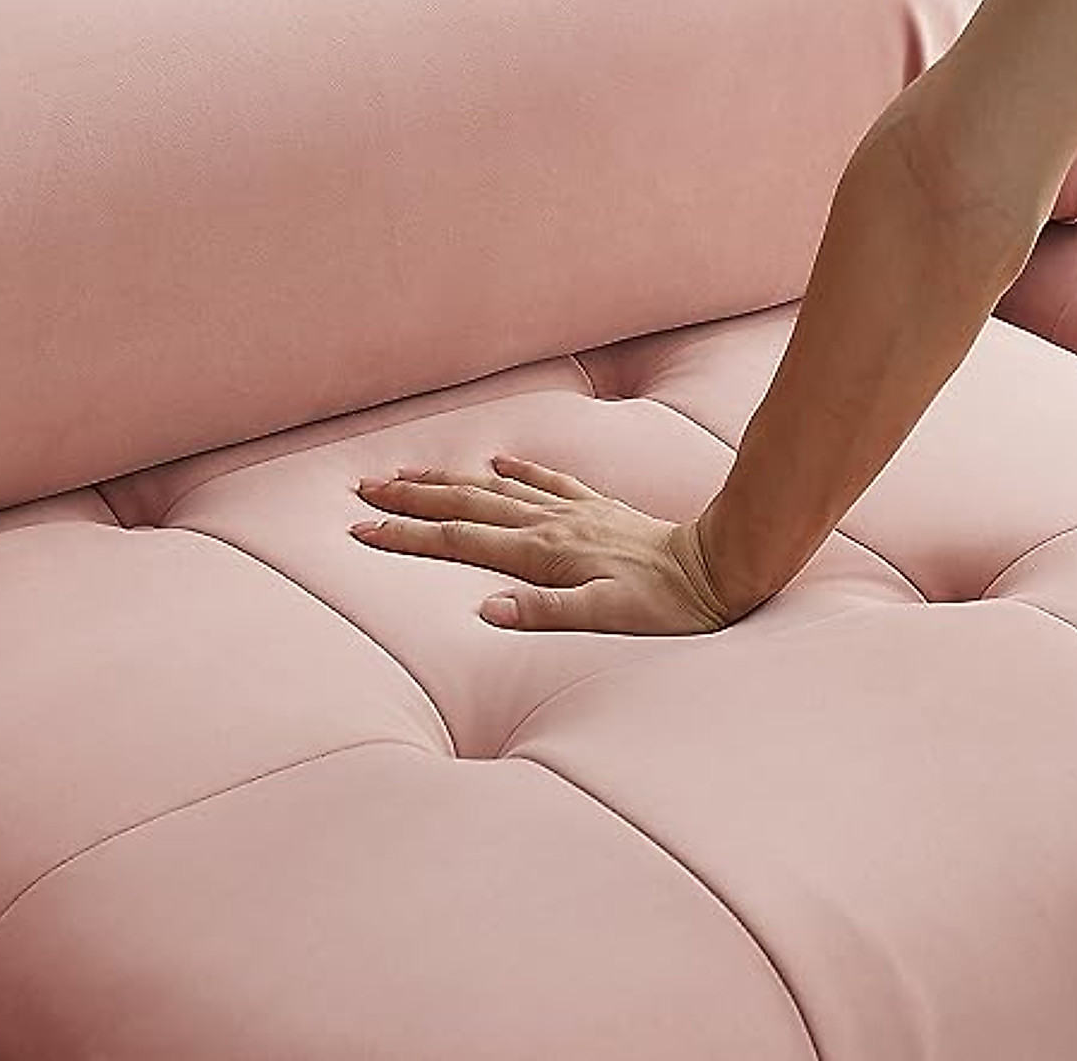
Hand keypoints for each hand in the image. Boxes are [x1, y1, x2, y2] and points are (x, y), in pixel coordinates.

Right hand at [349, 454, 761, 633]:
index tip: (360, 529)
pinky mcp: (593, 506)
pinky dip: (516, 467)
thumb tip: (485, 610)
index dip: (406, 535)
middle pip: (465, 503)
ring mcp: (570, 509)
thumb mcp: (604, 619)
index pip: (458, 539)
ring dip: (449, 478)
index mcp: (542, 552)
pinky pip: (545, 478)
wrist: (716, 568)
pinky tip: (497, 458)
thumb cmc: (664, 603)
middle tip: (364, 488)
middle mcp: (548, 523)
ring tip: (408, 472)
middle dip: (411, 498)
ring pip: (495, 485)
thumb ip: (544, 613)